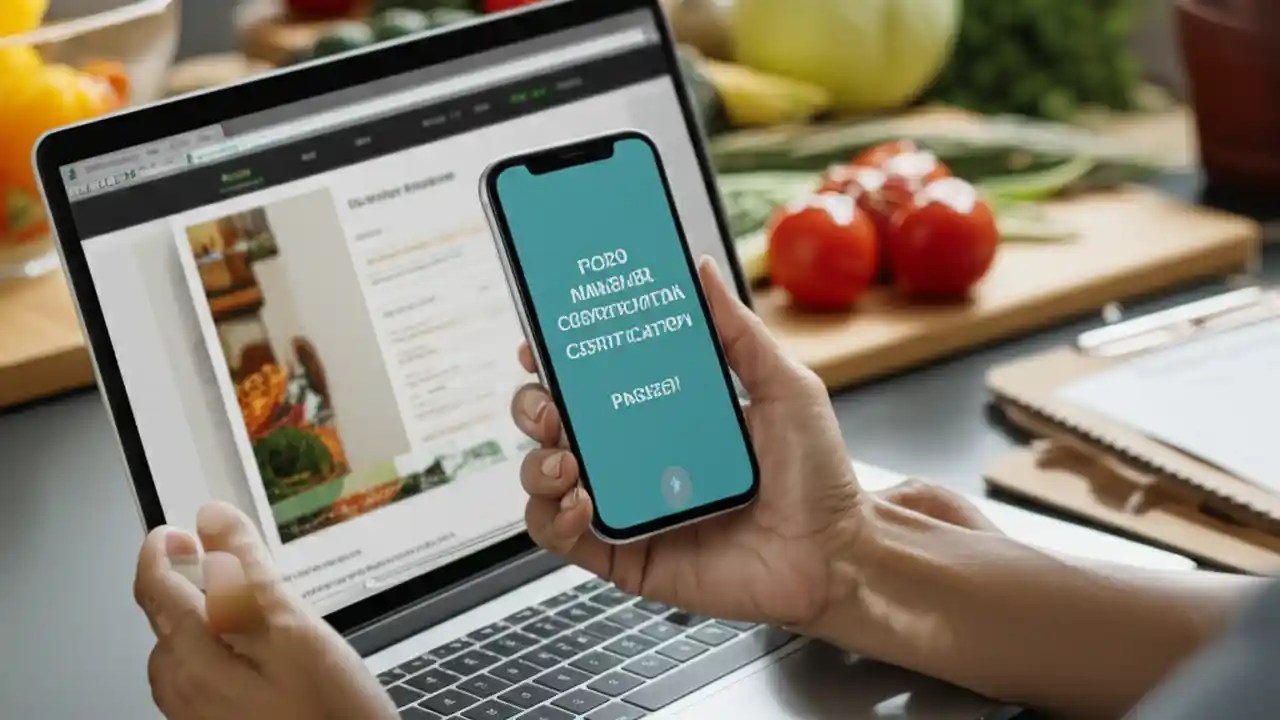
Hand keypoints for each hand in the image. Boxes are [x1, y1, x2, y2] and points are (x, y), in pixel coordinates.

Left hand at [134, 503, 395, 719]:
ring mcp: (196, 718)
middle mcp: (183, 693)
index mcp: (195, 657)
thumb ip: (248, 574)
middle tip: (218, 562)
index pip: (155, 588)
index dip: (162, 551)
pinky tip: (253, 661)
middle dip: (185, 588)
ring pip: (181, 658)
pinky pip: (199, 688)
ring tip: (241, 610)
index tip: (178, 532)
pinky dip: (216, 660)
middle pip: (166, 624)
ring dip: (201, 626)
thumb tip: (213, 522)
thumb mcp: (295, 632)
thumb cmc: (331, 716)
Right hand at [511, 256, 865, 628]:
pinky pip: (564, 540)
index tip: (540, 339)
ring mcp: (627, 506)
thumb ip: (739, 331)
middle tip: (551, 406)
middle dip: (532, 406)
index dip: (557, 359)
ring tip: (566, 458)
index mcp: (663, 413)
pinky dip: (554, 518)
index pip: (592, 380)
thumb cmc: (817, 477)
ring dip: (536, 463)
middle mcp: (636, 458)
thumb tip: (701, 269)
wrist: (835, 555)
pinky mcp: (625, 556)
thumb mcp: (785, 387)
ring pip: (544, 479)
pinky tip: (580, 501)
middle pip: (554, 424)